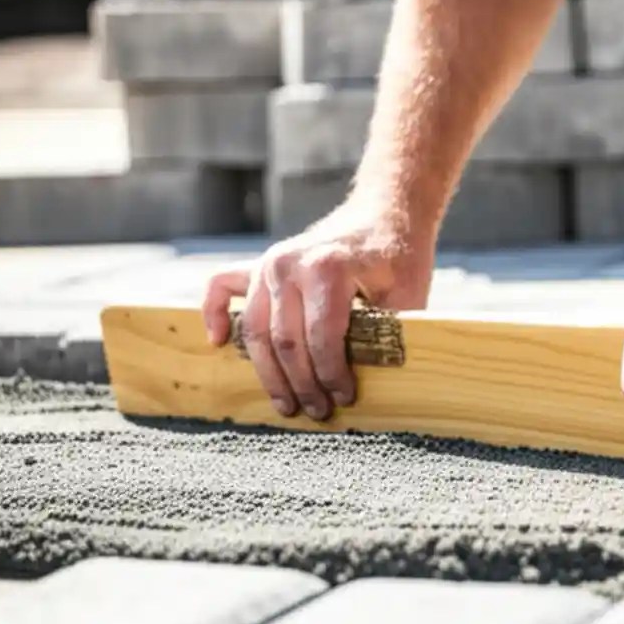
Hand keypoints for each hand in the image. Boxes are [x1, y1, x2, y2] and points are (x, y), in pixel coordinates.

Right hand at [201, 203, 435, 419]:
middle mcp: (289, 264)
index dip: (331, 375)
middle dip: (301, 383)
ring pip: (256, 330)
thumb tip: (380, 383)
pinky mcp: (259, 263)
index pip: (320, 338)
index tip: (344, 398)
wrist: (386, 212)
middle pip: (284, 341)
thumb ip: (390, 334)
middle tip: (317, 412)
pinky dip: (214, 313)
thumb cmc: (400, 256)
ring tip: (286, 403)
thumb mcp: (408, 296)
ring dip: (268, 372)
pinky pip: (221, 287)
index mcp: (327, 268)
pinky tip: (219, 343)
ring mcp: (268, 262)